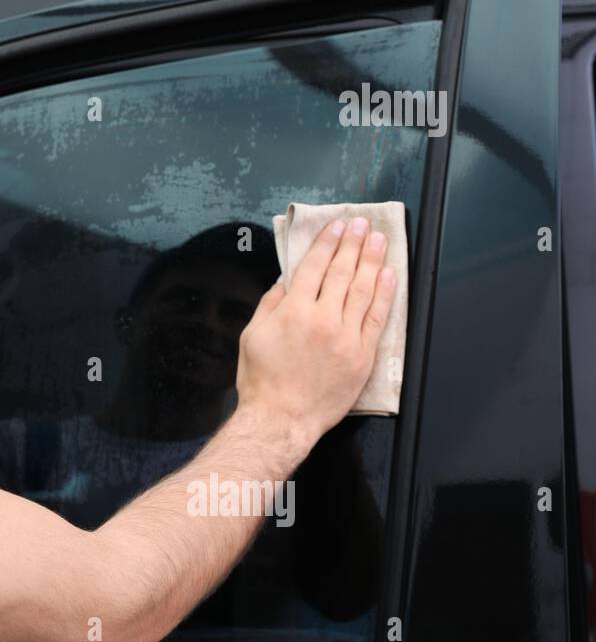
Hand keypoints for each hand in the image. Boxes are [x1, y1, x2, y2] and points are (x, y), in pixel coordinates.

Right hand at [235, 216, 395, 461]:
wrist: (283, 418)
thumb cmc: (262, 381)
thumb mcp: (252, 335)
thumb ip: (271, 304)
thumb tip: (287, 280)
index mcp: (293, 311)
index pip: (314, 267)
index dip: (326, 243)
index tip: (336, 225)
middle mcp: (321, 319)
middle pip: (341, 272)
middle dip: (351, 244)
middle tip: (361, 223)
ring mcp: (345, 337)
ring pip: (362, 289)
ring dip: (371, 260)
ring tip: (378, 239)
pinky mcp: (362, 355)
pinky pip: (377, 317)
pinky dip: (384, 294)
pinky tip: (388, 274)